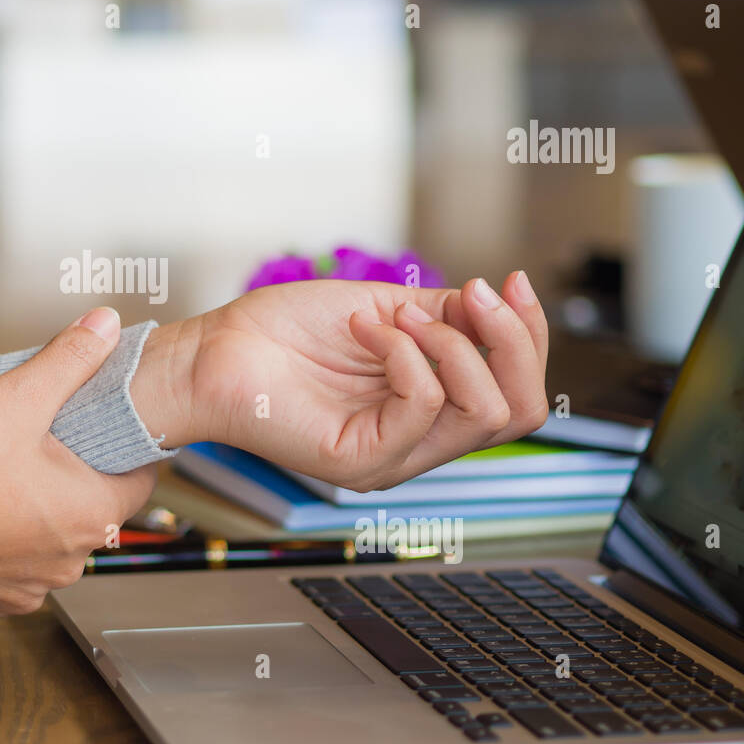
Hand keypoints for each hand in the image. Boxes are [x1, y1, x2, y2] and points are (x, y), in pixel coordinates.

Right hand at [0, 307, 155, 619]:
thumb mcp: (17, 400)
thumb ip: (69, 360)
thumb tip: (106, 326)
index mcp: (92, 515)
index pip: (140, 479)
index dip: (124, 448)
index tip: (103, 429)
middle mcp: (69, 561)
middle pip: (92, 507)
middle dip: (71, 474)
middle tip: (40, 441)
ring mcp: (28, 586)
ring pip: (50, 537)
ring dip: (34, 510)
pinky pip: (9, 564)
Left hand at [132, 273, 548, 491]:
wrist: (214, 351)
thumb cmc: (284, 332)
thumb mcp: (385, 311)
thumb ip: (446, 317)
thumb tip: (500, 302)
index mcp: (430, 411)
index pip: (519, 394)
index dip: (530, 336)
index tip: (513, 280)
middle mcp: (420, 442)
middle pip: (522, 412)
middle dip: (513, 339)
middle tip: (474, 292)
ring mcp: (393, 458)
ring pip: (487, 412)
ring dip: (453, 342)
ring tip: (397, 315)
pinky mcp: (361, 462)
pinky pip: (424, 404)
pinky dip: (407, 353)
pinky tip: (367, 331)